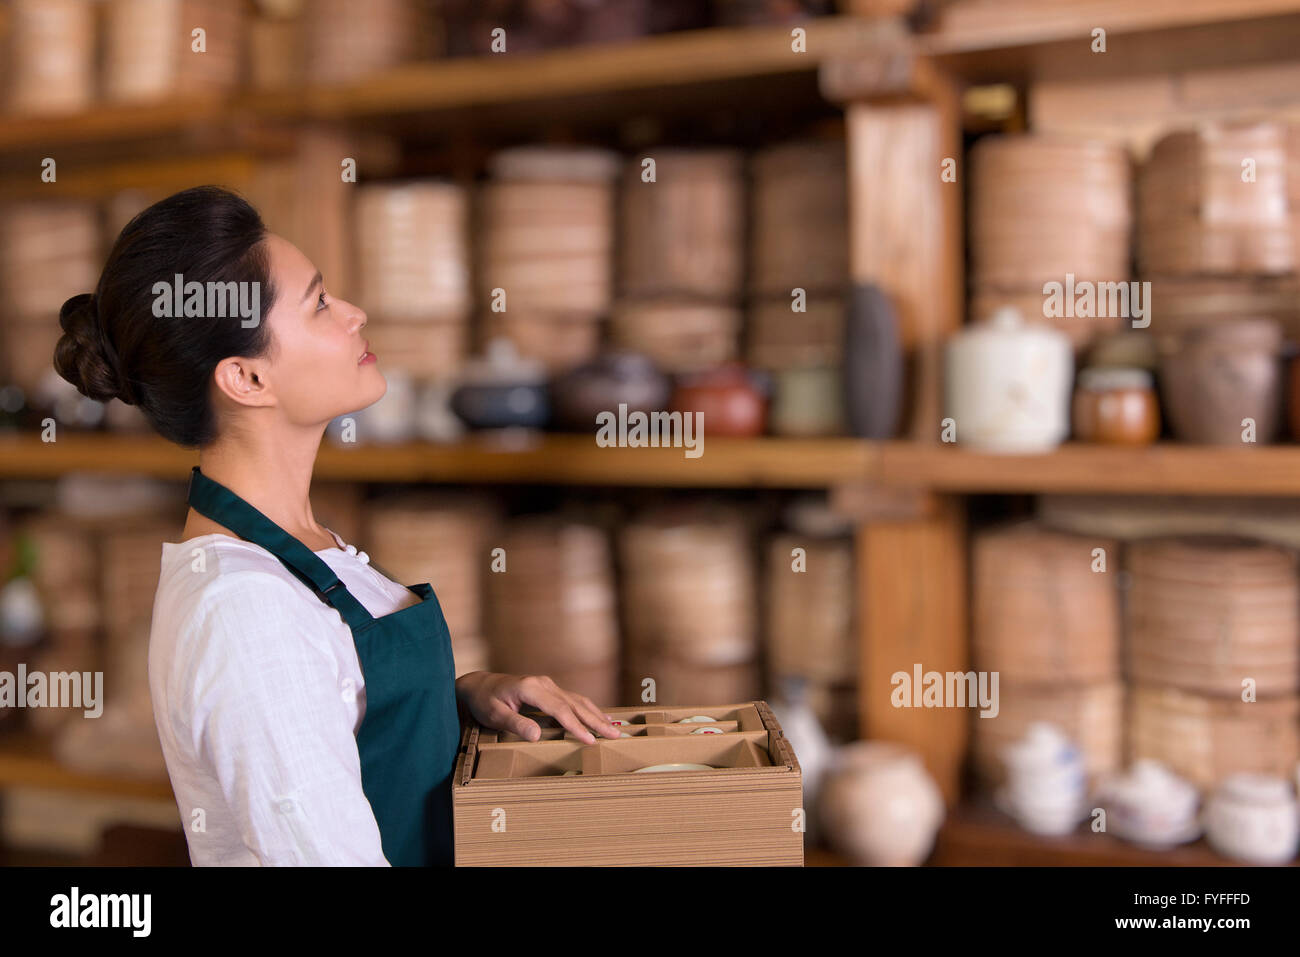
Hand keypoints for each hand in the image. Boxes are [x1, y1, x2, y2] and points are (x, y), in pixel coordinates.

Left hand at [455, 672, 621, 743]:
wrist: (478, 686)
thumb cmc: (484, 701)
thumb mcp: (494, 715)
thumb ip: (515, 724)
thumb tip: (537, 735)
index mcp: (531, 688)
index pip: (560, 709)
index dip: (576, 726)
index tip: (590, 740)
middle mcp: (543, 684)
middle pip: (574, 704)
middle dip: (595, 721)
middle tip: (614, 735)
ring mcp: (547, 685)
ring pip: (577, 700)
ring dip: (596, 715)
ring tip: (613, 729)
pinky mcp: (548, 689)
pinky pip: (572, 699)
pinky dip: (587, 709)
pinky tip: (598, 717)